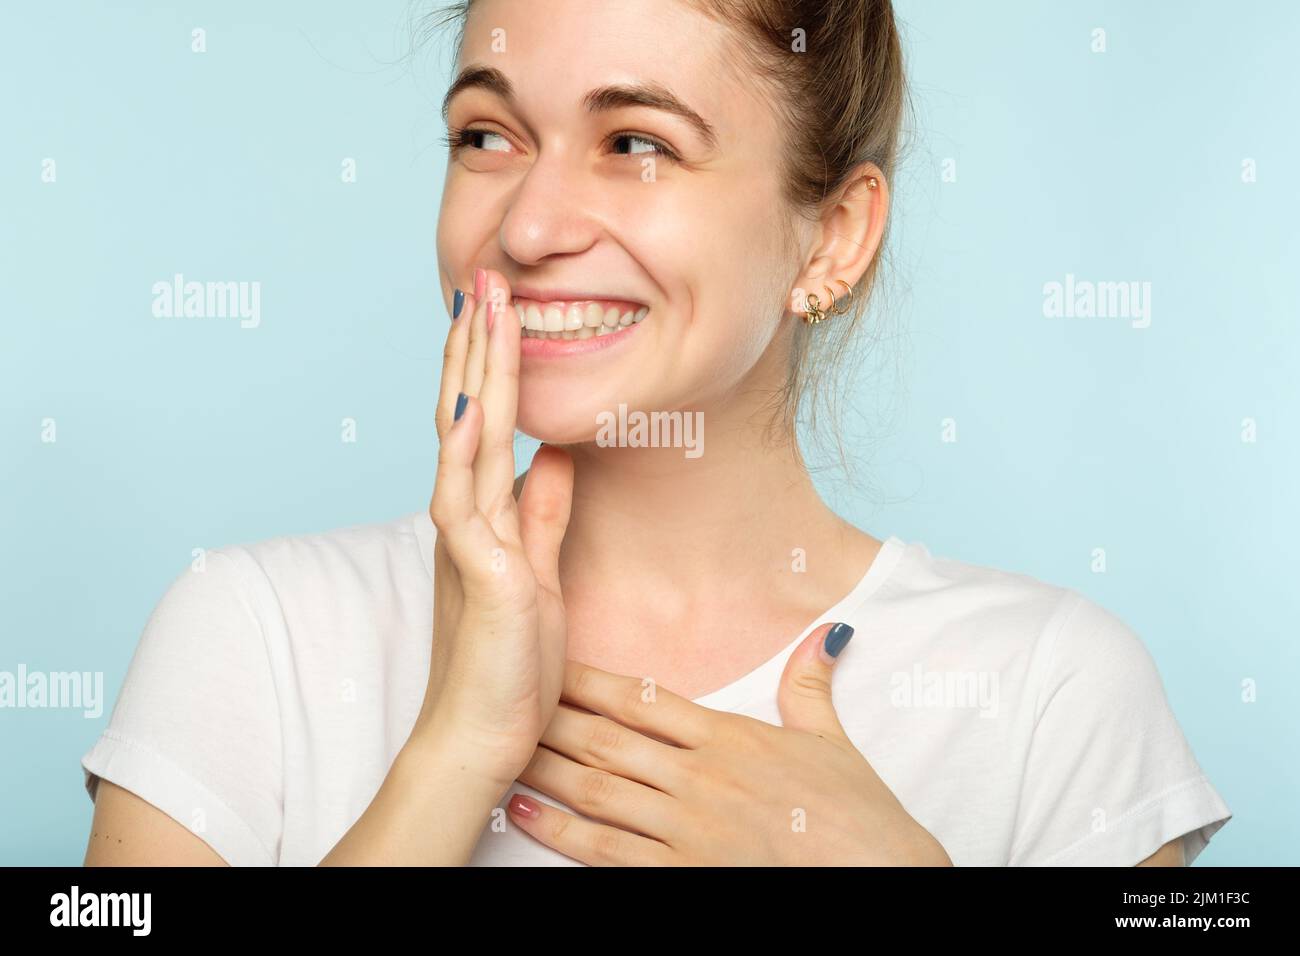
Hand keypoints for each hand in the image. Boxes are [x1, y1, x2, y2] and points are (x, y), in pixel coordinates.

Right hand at [412, 267, 574, 787]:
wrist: (481, 735)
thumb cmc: (507, 659)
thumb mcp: (538, 568)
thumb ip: (543, 511)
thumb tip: (554, 454)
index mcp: (482, 512)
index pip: (484, 420)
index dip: (492, 362)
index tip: (502, 306)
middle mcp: (465, 514)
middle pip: (469, 410)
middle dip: (480, 342)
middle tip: (486, 276)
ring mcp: (465, 538)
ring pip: (463, 437)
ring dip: (471, 369)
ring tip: (479, 305)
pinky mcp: (478, 572)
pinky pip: (466, 500)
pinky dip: (467, 449)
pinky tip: (470, 402)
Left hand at [506, 622, 952, 864]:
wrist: (879, 875)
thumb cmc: (857, 814)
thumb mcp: (833, 741)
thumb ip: (809, 686)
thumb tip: (823, 633)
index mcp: (729, 738)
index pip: (644, 698)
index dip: (590, 679)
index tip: (550, 660)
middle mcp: (701, 777)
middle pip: (608, 739)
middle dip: (551, 717)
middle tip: (505, 696)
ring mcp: (689, 827)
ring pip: (599, 790)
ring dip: (545, 769)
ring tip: (501, 750)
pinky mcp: (686, 872)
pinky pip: (609, 852)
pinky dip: (562, 833)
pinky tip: (527, 815)